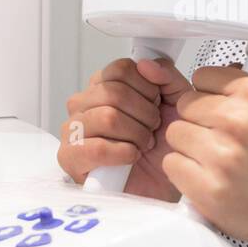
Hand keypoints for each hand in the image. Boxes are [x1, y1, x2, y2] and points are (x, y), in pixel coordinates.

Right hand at [58, 57, 194, 202]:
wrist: (167, 182)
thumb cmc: (165, 145)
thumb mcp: (177, 103)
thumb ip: (167, 77)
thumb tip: (145, 64)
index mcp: (104, 86)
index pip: (120, 69)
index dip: (146, 87)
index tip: (156, 103)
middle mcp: (84, 104)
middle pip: (113, 91)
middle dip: (144, 113)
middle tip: (152, 129)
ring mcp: (73, 130)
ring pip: (107, 117)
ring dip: (135, 134)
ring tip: (143, 145)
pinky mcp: (70, 157)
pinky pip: (94, 147)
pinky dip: (122, 152)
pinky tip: (132, 157)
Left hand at [162, 65, 247, 246]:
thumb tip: (230, 67)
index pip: (201, 76)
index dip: (208, 94)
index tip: (218, 108)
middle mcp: (237, 121)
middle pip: (185, 105)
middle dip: (198, 120)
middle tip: (217, 137)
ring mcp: (220, 155)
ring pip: (175, 133)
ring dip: (188, 145)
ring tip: (212, 157)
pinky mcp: (206, 187)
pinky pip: (172, 163)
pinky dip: (184, 170)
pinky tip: (205, 175)